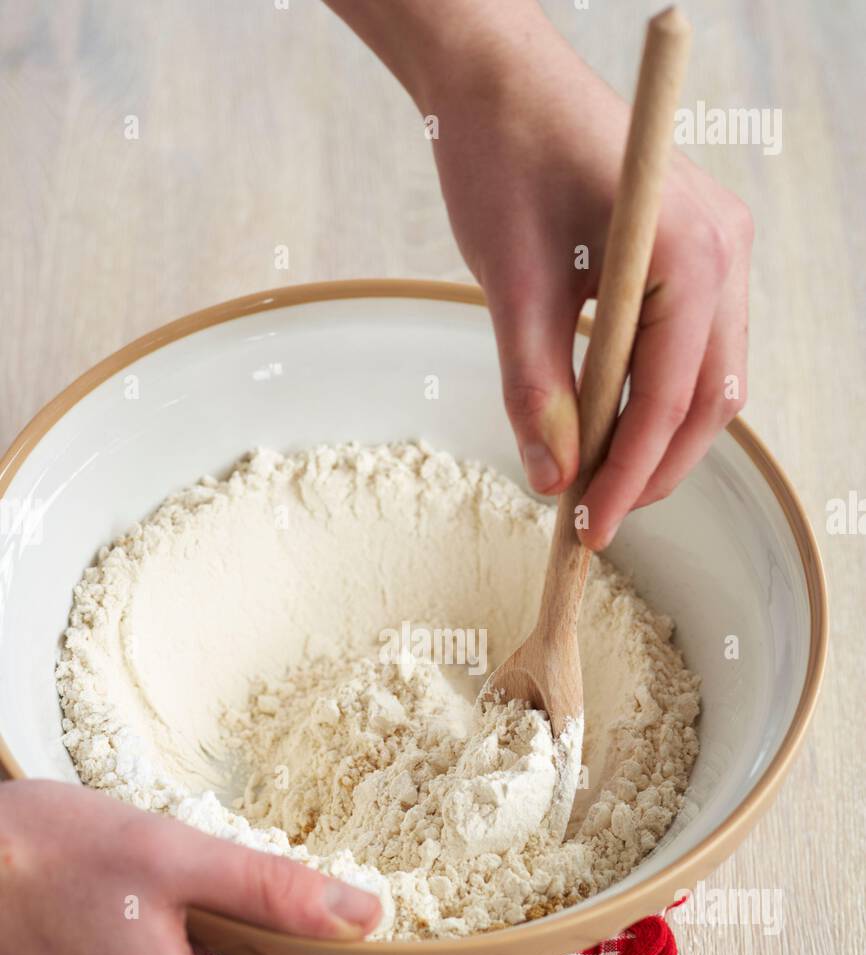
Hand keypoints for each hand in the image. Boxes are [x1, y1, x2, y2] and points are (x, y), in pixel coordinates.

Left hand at [325, 0, 752, 548]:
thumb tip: (551, 479)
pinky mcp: (698, 252)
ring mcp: (721, 248)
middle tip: (593, 520)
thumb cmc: (501, 155)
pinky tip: (609, 426)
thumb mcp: (510, 284)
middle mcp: (726, 249)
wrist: (498, 76)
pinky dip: (655, 396)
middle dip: (653, 469)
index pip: (669, 399)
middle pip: (710, 400)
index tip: (586, 530)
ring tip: (598, 484)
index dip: (628, 476)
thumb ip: (533, 387)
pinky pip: (695, 347)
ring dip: (658, 439)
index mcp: (690, 250)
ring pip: (710, 380)